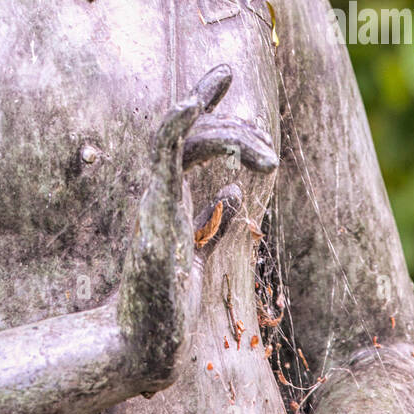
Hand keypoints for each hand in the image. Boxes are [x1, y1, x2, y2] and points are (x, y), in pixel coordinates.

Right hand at [116, 65, 277, 393]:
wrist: (144, 340)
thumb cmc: (165, 304)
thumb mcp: (199, 253)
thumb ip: (214, 221)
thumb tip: (234, 190)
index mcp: (169, 195)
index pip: (190, 136)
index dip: (208, 102)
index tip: (226, 74)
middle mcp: (159, 187)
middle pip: (196, 134)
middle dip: (236, 131)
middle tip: (269, 154)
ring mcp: (155, 192)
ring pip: (188, 137)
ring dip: (230, 135)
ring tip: (267, 158)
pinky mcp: (155, 201)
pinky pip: (163, 148)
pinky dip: (177, 119)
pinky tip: (193, 101)